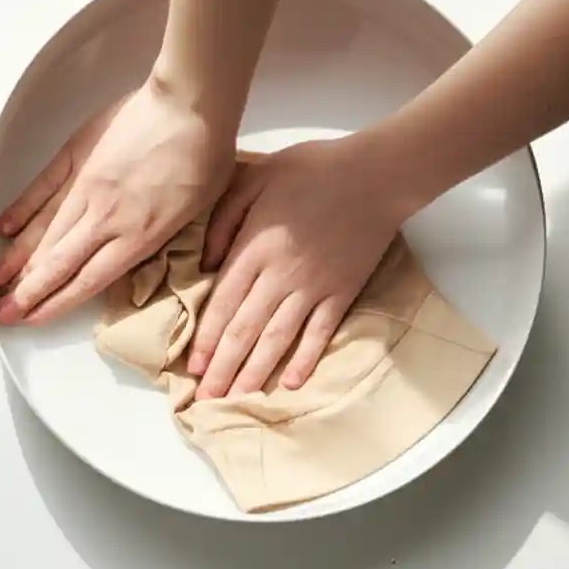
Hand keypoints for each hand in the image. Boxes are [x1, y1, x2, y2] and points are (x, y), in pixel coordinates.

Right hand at [0, 80, 236, 324]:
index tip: (34, 317)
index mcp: (137, 238)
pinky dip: (23, 209)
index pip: (87, 280)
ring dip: (19, 258)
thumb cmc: (205, 155)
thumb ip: (162, 239)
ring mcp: (86, 187)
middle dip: (27, 292)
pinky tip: (6, 228)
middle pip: (58, 263)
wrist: (191, 105)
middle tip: (4, 311)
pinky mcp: (77, 156)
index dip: (56, 303)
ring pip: (45, 231)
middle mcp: (105, 218)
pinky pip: (43, 188)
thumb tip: (143, 257)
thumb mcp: (196, 215)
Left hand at [188, 137, 407, 396]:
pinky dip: (304, 359)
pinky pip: (319, 333)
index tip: (193, 368)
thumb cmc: (311, 169)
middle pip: (245, 330)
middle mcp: (281, 275)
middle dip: (223, 368)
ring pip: (278, 339)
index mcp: (255, 247)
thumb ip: (223, 218)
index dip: (206, 340)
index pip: (223, 304)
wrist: (376, 174)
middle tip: (206, 399)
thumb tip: (206, 262)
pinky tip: (290, 383)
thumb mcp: (253, 178)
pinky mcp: (342, 292)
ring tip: (238, 399)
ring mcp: (314, 287)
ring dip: (255, 372)